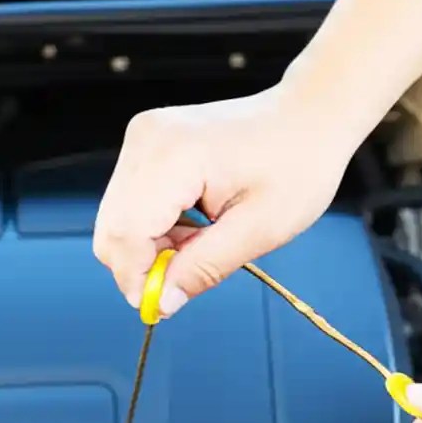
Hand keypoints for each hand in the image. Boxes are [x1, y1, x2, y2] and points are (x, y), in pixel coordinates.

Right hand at [93, 83, 363, 315]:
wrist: (308, 117)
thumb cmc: (297, 164)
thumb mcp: (259, 230)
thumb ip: (203, 268)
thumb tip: (161, 303)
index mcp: (174, 156)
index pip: (125, 233)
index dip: (137, 278)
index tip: (163, 305)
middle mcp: (147, 140)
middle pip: (113, 228)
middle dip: (143, 265)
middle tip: (189, 277)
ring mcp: (144, 137)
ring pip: (118, 219)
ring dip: (152, 246)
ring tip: (203, 242)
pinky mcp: (148, 142)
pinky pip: (131, 202)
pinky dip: (155, 227)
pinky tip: (194, 224)